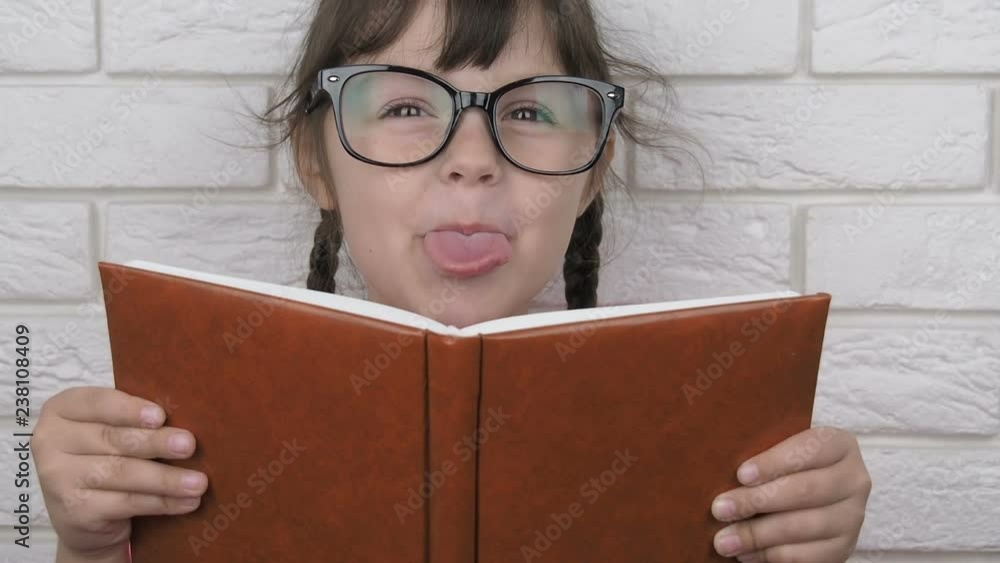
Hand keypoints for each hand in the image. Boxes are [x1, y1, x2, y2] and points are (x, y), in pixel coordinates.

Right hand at [32, 387, 207, 558]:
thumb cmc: (106, 457)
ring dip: (166, 478)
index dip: (129, 409)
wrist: (84, 516)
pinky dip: (161, 502)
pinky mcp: (73, 511)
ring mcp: (58, 479)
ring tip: (198, 482)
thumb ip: (134, 420)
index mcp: (61, 410)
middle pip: (112, 439)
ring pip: (122, 473)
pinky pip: (126, 503)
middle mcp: (50, 442)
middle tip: (189, 445)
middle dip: (156, 443)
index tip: (160, 416)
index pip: (96, 403)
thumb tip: (185, 417)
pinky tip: (186, 502)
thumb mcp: (111, 431)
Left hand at [710, 426, 870, 561]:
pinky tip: (745, 554)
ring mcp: (853, 516)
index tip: (741, 474)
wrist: (815, 498)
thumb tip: (719, 468)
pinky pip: (807, 556)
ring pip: (803, 527)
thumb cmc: (786, 467)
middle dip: (757, 501)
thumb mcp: (781, 449)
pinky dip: (772, 556)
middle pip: (804, 490)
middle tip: (720, 509)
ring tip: (724, 539)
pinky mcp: (844, 547)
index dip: (774, 462)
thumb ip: (761, 452)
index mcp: (839, 445)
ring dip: (758, 535)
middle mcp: (854, 480)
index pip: (809, 449)